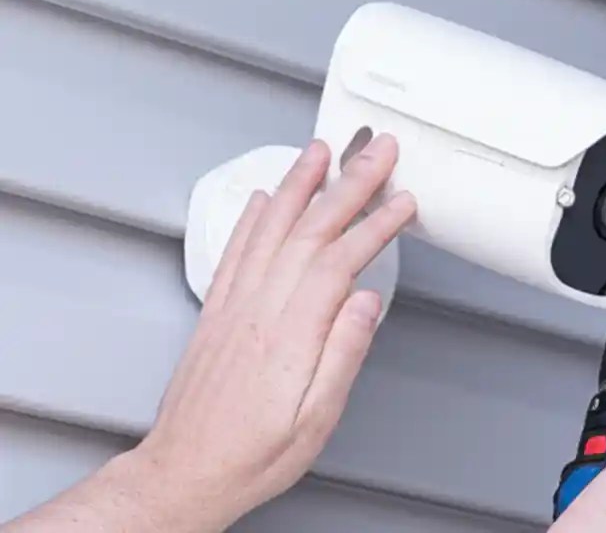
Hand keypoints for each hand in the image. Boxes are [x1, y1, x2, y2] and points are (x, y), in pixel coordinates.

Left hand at [119, 135, 413, 530]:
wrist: (185, 472)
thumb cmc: (251, 455)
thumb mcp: (316, 420)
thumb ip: (343, 354)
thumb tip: (366, 302)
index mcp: (289, 335)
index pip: (339, 260)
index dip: (375, 225)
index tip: (401, 203)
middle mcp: (257, 310)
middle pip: (308, 229)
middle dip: (348, 184)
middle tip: (377, 153)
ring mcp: (232, 307)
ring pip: (269, 229)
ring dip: (298, 184)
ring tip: (320, 153)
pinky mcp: (216, 312)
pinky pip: (235, 251)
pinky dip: (251, 218)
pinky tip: (262, 198)